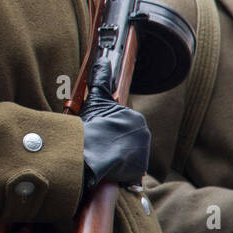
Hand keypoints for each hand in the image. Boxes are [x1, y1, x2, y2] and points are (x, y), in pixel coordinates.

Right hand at [80, 77, 149, 191]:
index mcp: (135, 118)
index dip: (108, 128)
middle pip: (126, 139)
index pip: (123, 123)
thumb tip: (103, 61)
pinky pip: (127, 170)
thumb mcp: (94, 100)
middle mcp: (143, 135)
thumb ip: (100, 80)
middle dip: (113, 142)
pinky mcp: (136, 170)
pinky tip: (105, 168)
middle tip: (98, 145)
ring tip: (100, 157)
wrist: (89, 154)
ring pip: (127, 154)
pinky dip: (117, 171)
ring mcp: (141, 153)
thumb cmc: (91, 127)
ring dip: (115, 157)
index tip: (99, 132)